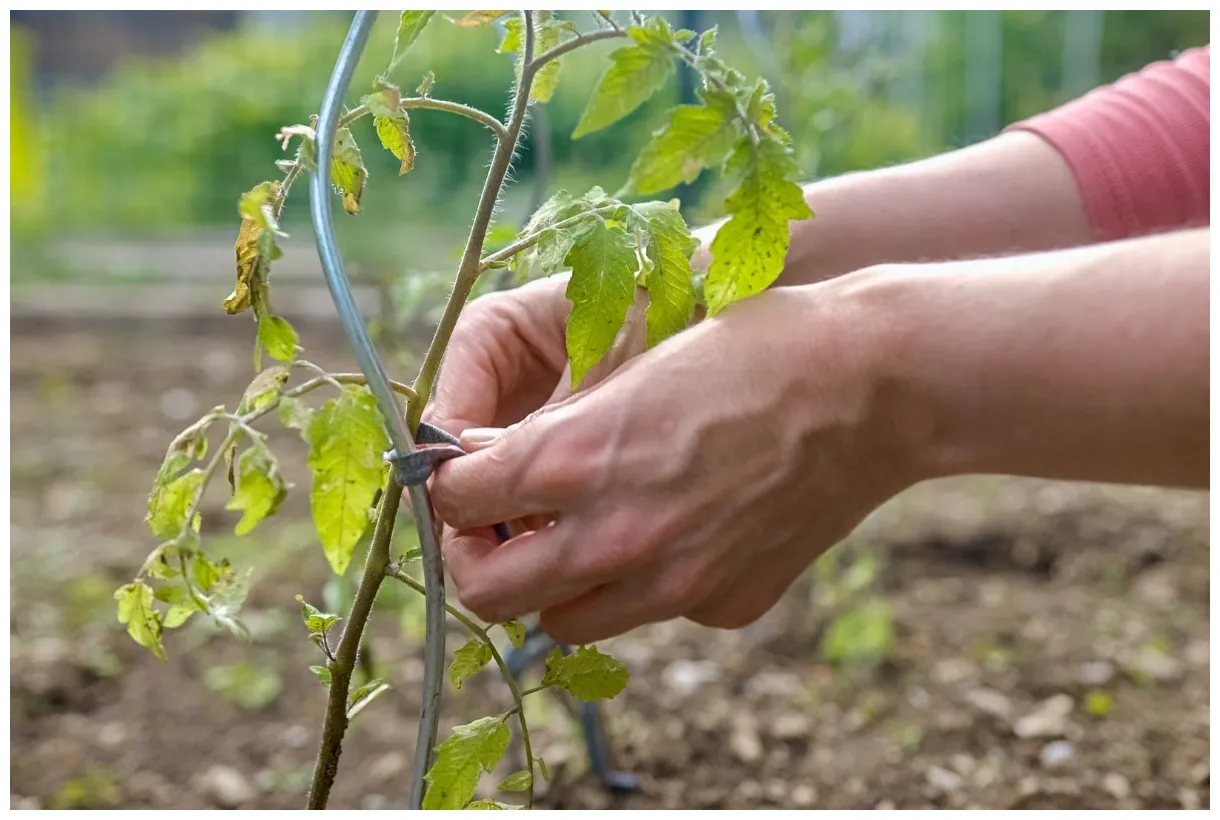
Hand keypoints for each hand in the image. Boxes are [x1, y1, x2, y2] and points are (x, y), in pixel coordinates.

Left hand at [429, 275, 917, 643]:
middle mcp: (614, 533)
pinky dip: (641, 586)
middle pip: (488, 593)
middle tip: (498, 528)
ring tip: (579, 534)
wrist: (873, 384)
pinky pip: (649, 615)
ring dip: (552, 585)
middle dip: (479, 559)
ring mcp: (673, 583)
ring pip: (561, 623)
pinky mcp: (724, 605)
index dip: (449, 490)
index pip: (456, 502)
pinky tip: (676, 532)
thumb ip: (555, 431)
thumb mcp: (635, 365)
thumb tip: (495, 468)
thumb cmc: (755, 348)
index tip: (464, 482)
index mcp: (576, 456)